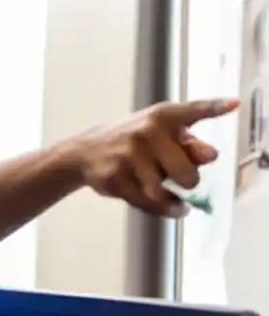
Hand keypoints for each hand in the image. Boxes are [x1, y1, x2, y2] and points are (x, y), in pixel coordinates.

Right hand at [72, 98, 237, 216]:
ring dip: (173, 200)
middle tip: (185, 179)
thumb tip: (208, 156)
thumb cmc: (133, 141)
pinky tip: (173, 208)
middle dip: (188, 180)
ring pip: (162, 193)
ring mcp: (129, 155)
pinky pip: (145, 203)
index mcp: (162, 116)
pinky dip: (163, 210)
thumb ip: (188, 143)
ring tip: (177, 201)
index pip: (192, 111)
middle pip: (186, 172)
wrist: (84, 151)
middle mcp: (146, 132)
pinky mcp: (115, 177)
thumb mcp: (160, 133)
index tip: (232, 105)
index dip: (214, 108)